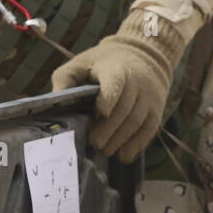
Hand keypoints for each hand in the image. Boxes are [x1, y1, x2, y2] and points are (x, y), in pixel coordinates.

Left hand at [50, 10, 184, 162]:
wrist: (143, 55)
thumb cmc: (104, 63)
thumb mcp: (82, 62)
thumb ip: (66, 78)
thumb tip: (56, 101)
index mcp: (115, 69)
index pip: (115, 84)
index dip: (109, 99)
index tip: (100, 113)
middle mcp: (136, 83)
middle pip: (124, 109)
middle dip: (109, 129)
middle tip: (94, 143)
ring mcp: (148, 98)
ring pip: (136, 122)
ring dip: (120, 140)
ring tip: (104, 150)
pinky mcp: (156, 110)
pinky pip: (148, 130)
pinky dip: (136, 145)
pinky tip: (123, 156)